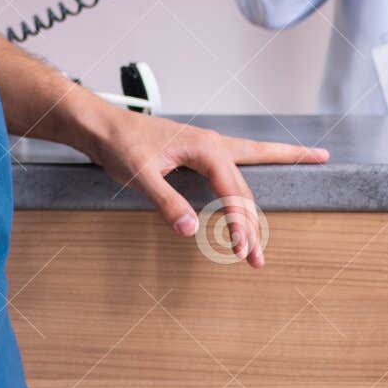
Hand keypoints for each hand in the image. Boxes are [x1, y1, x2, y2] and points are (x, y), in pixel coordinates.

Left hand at [83, 108, 328, 267]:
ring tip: (283, 212)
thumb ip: (166, 201)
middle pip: (244, 189)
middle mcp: (214, 144)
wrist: (104, 125)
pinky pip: (240, 161)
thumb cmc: (120, 145)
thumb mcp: (140, 175)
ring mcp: (210, 146)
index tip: (244, 252)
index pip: (233, 191)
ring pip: (246, 176)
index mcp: (205, 147)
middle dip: (253, 226)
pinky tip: (279, 160)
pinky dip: (263, 160)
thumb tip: (189, 229)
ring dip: (257, 204)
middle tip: (259, 262)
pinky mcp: (201, 152)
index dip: (241, 223)